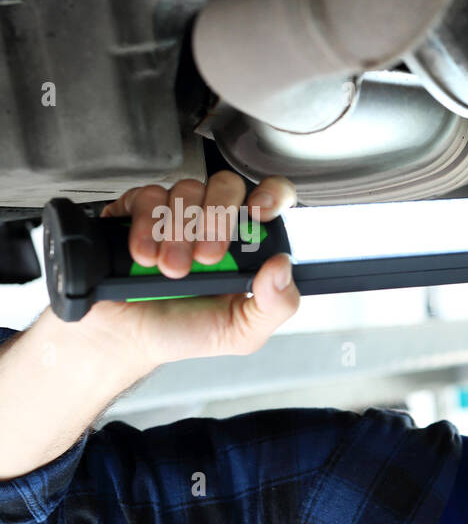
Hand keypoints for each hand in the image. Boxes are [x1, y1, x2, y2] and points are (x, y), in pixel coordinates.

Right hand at [69, 172, 299, 367]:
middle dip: (217, 220)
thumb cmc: (185, 330)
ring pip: (188, 189)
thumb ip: (276, 305)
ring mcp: (177, 211)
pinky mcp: (139, 209)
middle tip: (205, 258)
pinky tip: (145, 256)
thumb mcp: (242, 331)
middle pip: (228, 185)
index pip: (273, 198)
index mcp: (248, 245)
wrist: (128, 338)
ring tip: (170, 269)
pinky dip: (147, 227)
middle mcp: (214, 221)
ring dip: (179, 232)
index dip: (271, 194)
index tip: (258, 212)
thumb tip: (283, 265)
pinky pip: (148, 196)